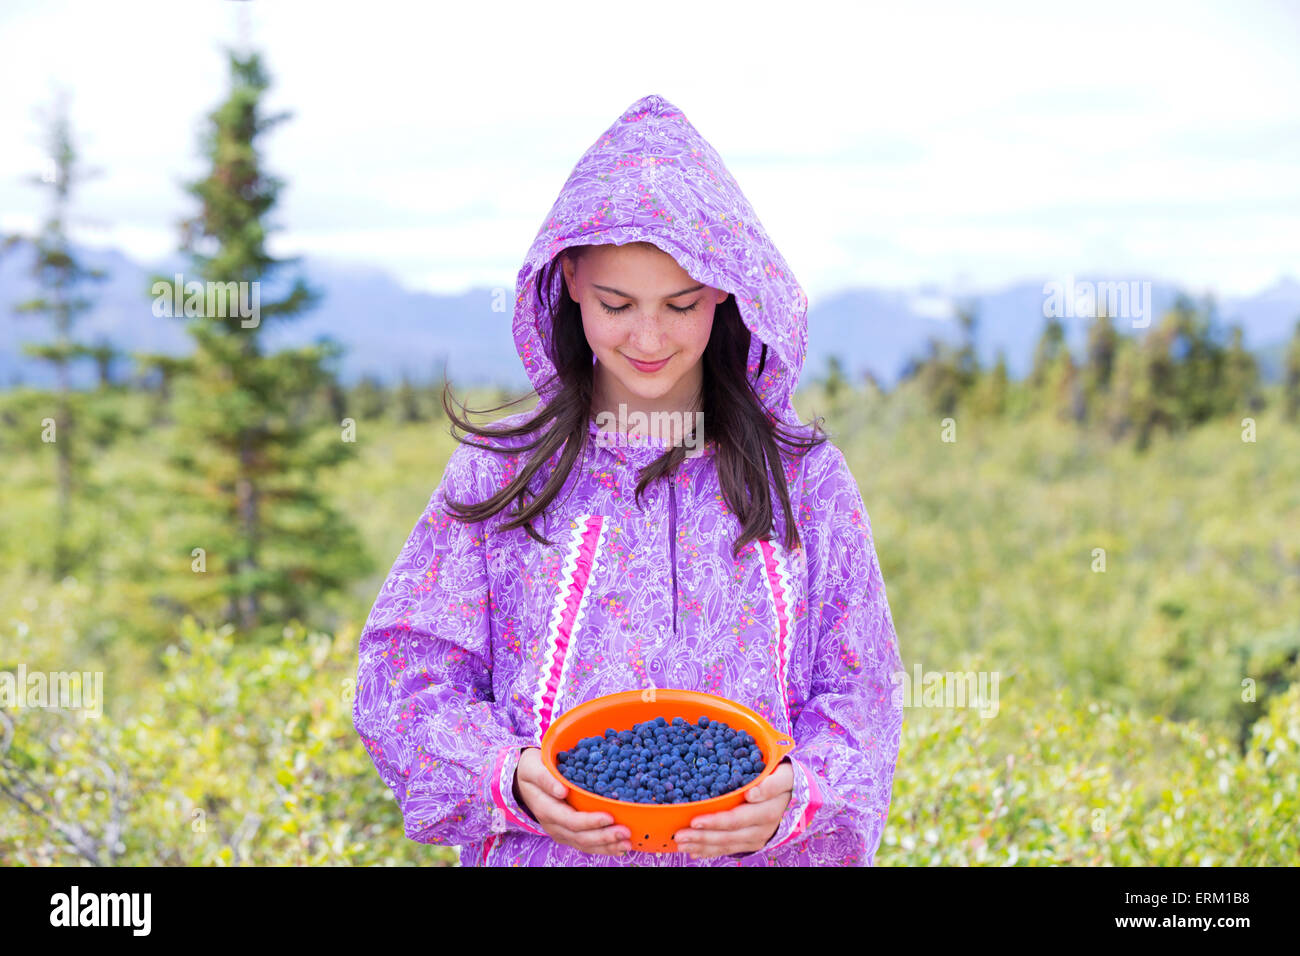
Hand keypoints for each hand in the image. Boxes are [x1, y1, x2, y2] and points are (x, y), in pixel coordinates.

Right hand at [513, 747, 632, 855]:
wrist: (523, 782)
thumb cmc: (532, 769)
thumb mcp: (533, 768)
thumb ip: (546, 779)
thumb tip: (561, 791)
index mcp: (546, 809)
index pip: (570, 820)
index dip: (589, 821)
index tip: (609, 817)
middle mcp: (553, 825)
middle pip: (580, 837)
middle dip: (604, 837)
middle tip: (626, 832)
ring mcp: (560, 832)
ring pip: (584, 845)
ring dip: (607, 846)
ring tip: (627, 843)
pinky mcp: (568, 834)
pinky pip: (586, 845)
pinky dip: (604, 848)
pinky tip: (620, 847)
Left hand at [673, 759, 794, 858]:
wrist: (802, 798)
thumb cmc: (789, 782)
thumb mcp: (785, 776)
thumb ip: (771, 784)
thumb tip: (752, 793)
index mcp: (767, 812)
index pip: (736, 819)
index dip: (715, 822)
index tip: (694, 820)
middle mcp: (761, 830)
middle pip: (727, 836)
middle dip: (701, 837)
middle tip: (678, 835)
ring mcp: (757, 839)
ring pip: (726, 846)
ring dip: (702, 846)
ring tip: (680, 844)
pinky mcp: (752, 843)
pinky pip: (730, 849)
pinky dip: (711, 851)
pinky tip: (694, 851)